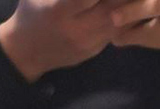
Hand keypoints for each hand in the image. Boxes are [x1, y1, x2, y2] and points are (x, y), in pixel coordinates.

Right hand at [0, 0, 118, 82]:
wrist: (28, 52)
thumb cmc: (31, 13)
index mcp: (58, 12)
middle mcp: (76, 30)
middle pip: (108, 11)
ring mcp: (88, 44)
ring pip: (117, 25)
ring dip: (126, 8)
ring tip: (131, 0)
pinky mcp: (95, 50)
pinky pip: (114, 34)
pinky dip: (123, 20)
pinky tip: (126, 8)